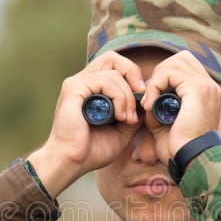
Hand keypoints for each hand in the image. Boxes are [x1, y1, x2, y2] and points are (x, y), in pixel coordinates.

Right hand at [28, 52, 145, 197]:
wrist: (72, 162)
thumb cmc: (93, 149)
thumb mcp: (122, 129)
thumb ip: (133, 111)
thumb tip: (147, 99)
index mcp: (91, 88)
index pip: (114, 64)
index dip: (132, 75)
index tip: (143, 98)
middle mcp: (82, 81)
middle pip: (113, 58)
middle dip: (132, 74)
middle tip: (141, 97)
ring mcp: (76, 83)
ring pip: (114, 74)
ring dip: (127, 97)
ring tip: (127, 119)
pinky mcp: (73, 89)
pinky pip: (105, 81)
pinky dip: (119, 98)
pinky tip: (119, 117)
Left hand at [139, 51, 220, 159]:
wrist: (191, 159)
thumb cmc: (178, 148)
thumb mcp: (166, 122)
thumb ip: (158, 105)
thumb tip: (145, 97)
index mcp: (206, 92)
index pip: (185, 66)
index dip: (165, 76)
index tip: (152, 98)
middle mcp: (210, 86)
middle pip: (181, 59)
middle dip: (160, 73)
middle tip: (150, 97)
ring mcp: (205, 85)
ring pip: (174, 63)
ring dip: (156, 80)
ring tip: (149, 103)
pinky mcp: (197, 89)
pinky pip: (170, 73)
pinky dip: (155, 85)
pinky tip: (150, 104)